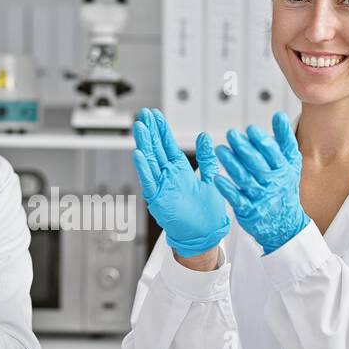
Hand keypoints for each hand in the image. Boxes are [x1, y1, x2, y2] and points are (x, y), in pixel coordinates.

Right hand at [131, 107, 229, 258]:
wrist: (205, 234)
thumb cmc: (207, 212)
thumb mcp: (210, 178)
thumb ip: (206, 158)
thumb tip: (204, 136)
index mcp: (179, 170)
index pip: (167, 145)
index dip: (161, 129)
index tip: (154, 114)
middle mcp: (168, 176)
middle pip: (156, 149)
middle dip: (150, 131)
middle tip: (143, 114)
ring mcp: (161, 187)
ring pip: (150, 161)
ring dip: (144, 144)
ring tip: (140, 127)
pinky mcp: (158, 199)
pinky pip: (149, 181)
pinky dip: (144, 168)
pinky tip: (138, 154)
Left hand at [213, 112, 310, 254]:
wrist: (284, 224)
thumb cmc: (285, 188)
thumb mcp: (291, 163)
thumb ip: (285, 139)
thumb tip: (279, 115)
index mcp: (283, 170)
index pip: (273, 154)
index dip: (262, 142)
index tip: (250, 130)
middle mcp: (272, 183)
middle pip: (257, 165)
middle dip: (244, 149)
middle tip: (231, 134)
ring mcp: (260, 198)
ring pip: (245, 179)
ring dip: (232, 164)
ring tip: (220, 150)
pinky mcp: (248, 210)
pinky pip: (236, 199)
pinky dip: (227, 189)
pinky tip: (217, 178)